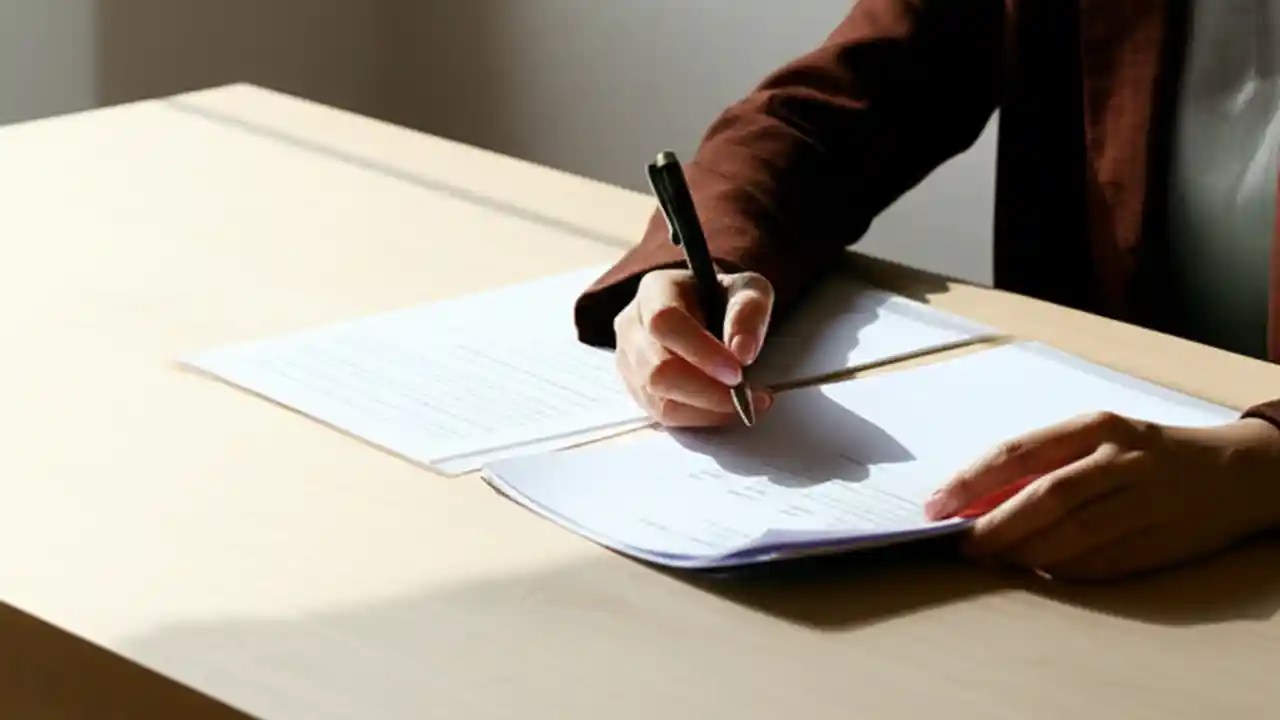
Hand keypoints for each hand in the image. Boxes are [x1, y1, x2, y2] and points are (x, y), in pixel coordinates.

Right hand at [613, 268, 773, 426]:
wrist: (704, 309)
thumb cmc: (723, 297)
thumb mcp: (748, 289)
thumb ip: (748, 311)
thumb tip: (743, 353)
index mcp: (654, 291)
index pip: (664, 323)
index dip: (700, 351)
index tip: (737, 372)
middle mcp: (631, 326)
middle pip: (656, 370)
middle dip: (706, 391)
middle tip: (748, 395)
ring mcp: (628, 362)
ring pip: (659, 400)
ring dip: (707, 409)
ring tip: (746, 403)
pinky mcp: (637, 390)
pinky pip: (664, 415)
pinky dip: (700, 418)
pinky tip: (726, 408)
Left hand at [925, 411, 1279, 580]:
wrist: (1237, 471)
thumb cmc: (1145, 455)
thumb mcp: (1097, 441)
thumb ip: (1043, 465)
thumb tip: (975, 501)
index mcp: (1095, 426)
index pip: (1019, 453)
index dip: (972, 482)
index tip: (936, 506)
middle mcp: (1121, 458)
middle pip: (1045, 496)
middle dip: (994, 525)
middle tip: (962, 545)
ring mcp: (1146, 499)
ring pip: (1074, 533)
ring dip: (1025, 553)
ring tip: (994, 560)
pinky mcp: (1164, 538)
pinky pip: (1103, 562)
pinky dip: (1064, 571)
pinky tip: (1039, 572)